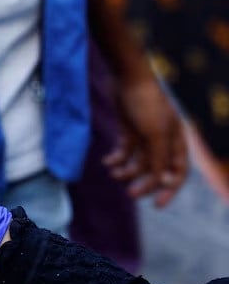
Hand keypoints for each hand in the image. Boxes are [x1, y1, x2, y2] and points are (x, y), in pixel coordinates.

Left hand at [106, 75, 186, 207]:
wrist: (127, 77)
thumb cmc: (146, 104)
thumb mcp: (154, 134)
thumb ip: (158, 158)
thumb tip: (160, 181)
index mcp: (177, 141)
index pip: (178, 172)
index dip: (169, 190)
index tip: (157, 205)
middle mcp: (164, 140)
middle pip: (157, 170)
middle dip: (144, 183)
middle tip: (130, 194)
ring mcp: (146, 135)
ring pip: (138, 162)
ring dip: (126, 171)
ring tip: (113, 173)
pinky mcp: (129, 129)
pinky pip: (124, 151)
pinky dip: (116, 159)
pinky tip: (106, 162)